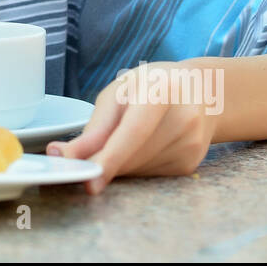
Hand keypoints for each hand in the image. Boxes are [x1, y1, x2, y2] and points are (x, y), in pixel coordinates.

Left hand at [46, 61, 217, 194]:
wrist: (202, 91)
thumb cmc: (153, 85)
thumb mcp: (119, 91)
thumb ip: (95, 126)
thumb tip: (65, 156)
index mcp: (164, 90)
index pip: (133, 133)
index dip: (109, 159)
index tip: (89, 181)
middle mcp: (184, 120)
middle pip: (131, 157)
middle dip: (101, 163)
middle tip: (79, 159)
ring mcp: (191, 145)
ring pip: (137, 170)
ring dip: (118, 165)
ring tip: (122, 137)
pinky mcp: (190, 164)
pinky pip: (148, 175)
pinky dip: (133, 167)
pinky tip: (140, 146)